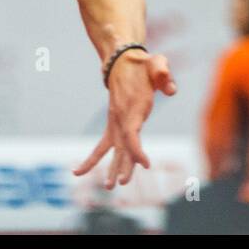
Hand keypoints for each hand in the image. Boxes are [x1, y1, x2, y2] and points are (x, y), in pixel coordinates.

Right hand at [73, 50, 176, 188]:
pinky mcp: (113, 124)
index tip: (146, 164)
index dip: (136, 150)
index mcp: (133, 106)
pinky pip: (102, 145)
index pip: (131, 133)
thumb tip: (171, 90)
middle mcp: (121, 117)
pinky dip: (92, 159)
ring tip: (109, 187)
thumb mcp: (157, 63)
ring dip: (111, 167)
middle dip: (124, 165)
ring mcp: (115, 122)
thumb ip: (163, 74)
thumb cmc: (143, 65)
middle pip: (122, 146)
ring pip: (112, 149)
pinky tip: (77, 172)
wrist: (122, 61)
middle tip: (124, 182)